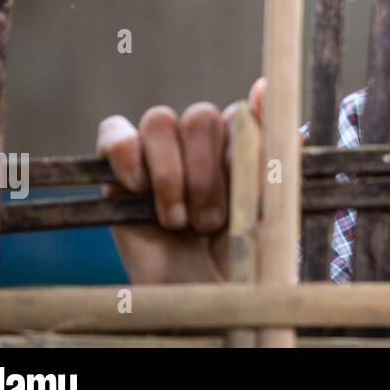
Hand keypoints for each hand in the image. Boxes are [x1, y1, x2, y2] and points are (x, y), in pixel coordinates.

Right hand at [95, 77, 266, 283]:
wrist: (200, 301)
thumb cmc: (243, 259)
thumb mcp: (272, 210)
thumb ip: (274, 153)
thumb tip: (265, 87)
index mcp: (243, 145)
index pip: (243, 113)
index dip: (243, 144)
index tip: (247, 177)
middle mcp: (203, 144)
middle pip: (201, 116)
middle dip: (207, 174)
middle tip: (211, 223)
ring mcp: (161, 154)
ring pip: (160, 120)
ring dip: (171, 175)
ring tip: (178, 222)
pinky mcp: (119, 172)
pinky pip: (114, 132)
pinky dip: (125, 154)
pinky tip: (137, 188)